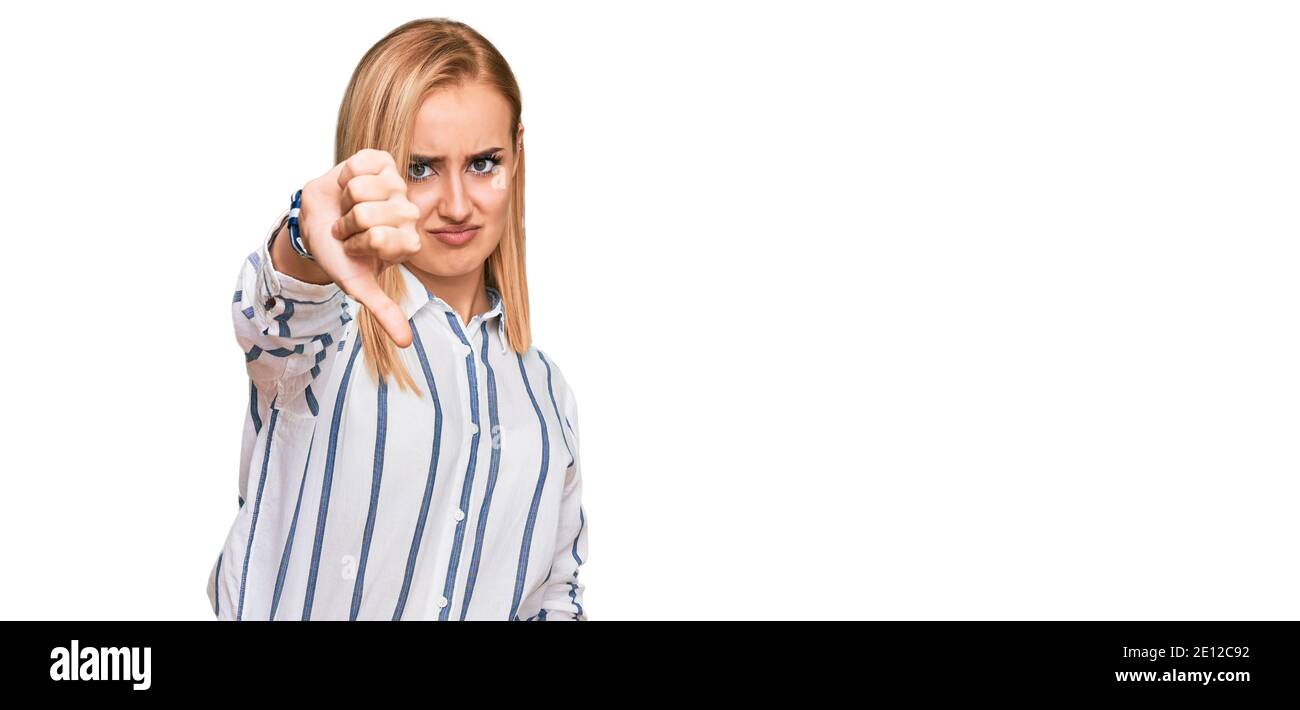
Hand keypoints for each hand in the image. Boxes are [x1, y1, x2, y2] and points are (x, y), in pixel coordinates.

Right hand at [298, 149, 422, 347]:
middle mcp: (409, 213)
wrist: (319, 222)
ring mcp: (397, 186)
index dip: (357, 242)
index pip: (380, 237)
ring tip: (348, 208)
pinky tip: (348, 185)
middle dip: (348, 223)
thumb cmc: (340, 254)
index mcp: (408, 242)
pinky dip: (345, 175)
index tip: (356, 248)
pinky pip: (360, 165)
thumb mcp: (358, 284)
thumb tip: (406, 343)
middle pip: (368, 212)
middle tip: (350, 228)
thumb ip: (384, 311)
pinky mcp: (382, 162)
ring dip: (345, 200)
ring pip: (361, 189)